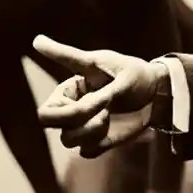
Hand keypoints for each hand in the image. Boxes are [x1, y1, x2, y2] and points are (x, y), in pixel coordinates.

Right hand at [33, 35, 164, 156]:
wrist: (157, 93)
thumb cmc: (128, 72)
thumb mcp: (100, 62)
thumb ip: (70, 59)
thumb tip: (36, 40)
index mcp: (66, 91)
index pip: (46, 113)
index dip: (72, 111)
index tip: (101, 99)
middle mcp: (70, 110)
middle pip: (50, 127)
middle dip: (78, 122)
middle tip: (104, 112)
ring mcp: (84, 127)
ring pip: (68, 140)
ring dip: (92, 131)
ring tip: (109, 117)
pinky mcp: (98, 140)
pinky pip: (87, 152)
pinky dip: (101, 143)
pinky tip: (114, 128)